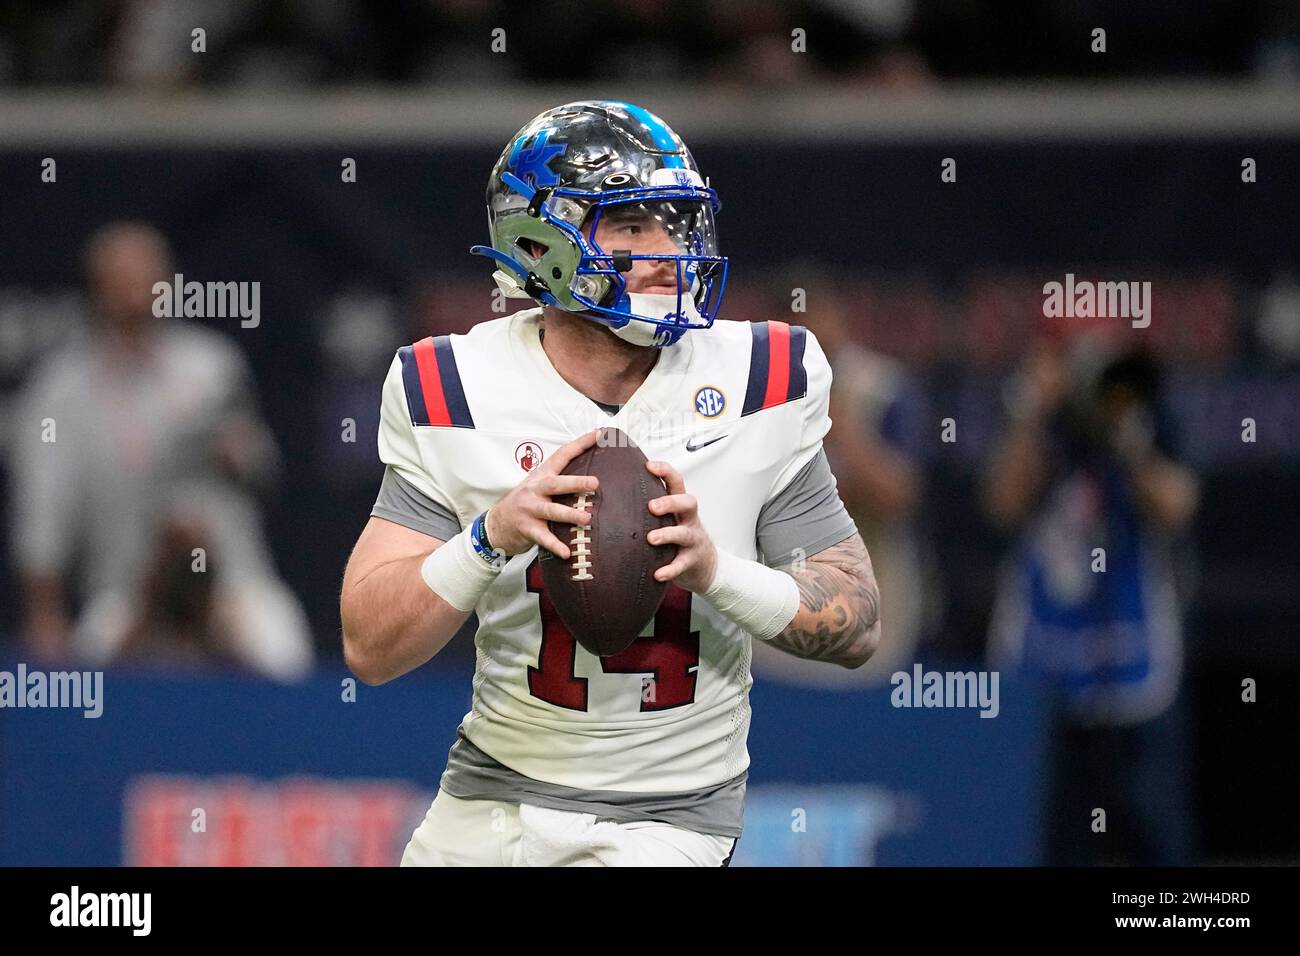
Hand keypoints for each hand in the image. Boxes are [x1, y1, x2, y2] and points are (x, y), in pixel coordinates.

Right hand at [484, 430, 599, 559]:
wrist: (496, 524)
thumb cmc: (524, 503)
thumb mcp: (537, 486)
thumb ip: (559, 480)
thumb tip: (592, 474)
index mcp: (541, 476)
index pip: (561, 456)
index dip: (579, 444)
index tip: (597, 435)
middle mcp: (534, 490)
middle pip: (556, 484)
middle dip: (575, 482)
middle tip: (595, 483)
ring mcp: (529, 510)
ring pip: (551, 511)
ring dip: (570, 514)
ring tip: (586, 518)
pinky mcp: (527, 529)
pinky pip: (543, 538)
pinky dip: (555, 545)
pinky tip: (567, 552)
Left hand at [645, 459, 717, 593]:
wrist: (704, 565)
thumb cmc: (678, 537)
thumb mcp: (669, 518)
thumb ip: (650, 506)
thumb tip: (613, 493)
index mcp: (680, 506)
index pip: (676, 482)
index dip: (665, 471)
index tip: (649, 466)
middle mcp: (688, 520)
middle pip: (688, 502)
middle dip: (670, 502)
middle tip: (651, 506)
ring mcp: (692, 540)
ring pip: (684, 533)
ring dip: (667, 534)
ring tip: (651, 539)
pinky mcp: (691, 560)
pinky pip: (682, 564)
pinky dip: (670, 569)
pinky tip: (658, 573)